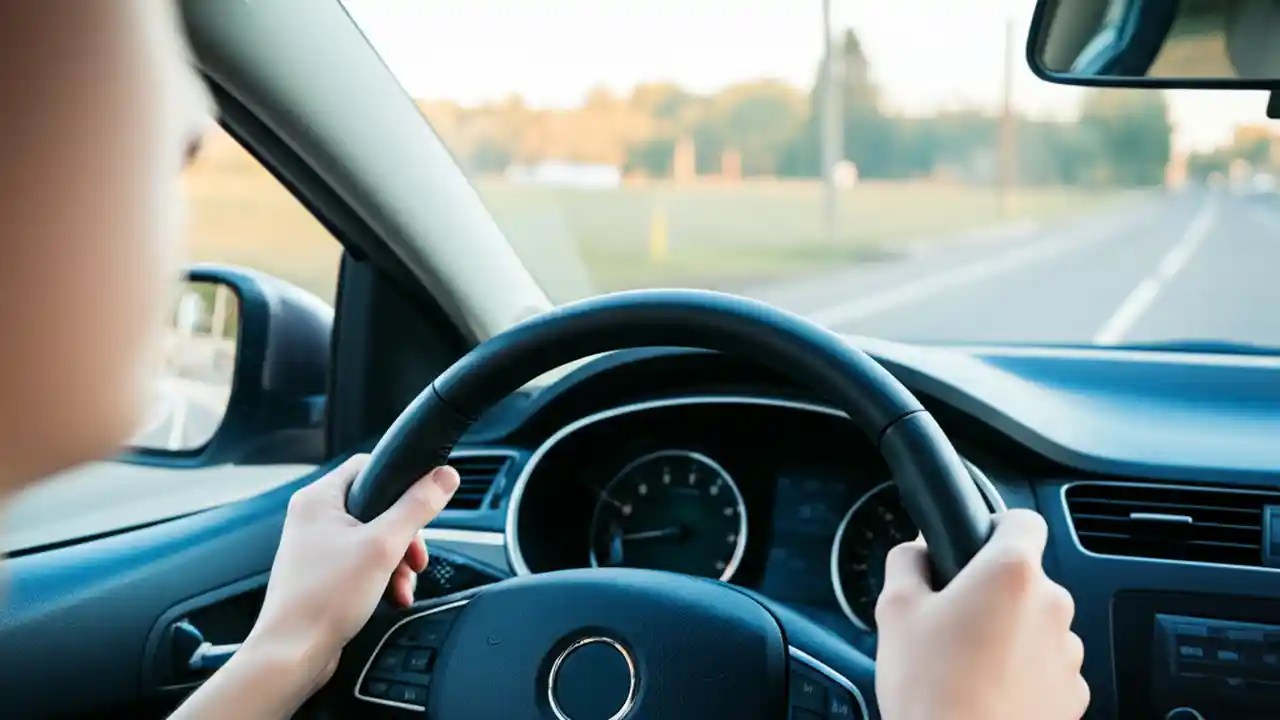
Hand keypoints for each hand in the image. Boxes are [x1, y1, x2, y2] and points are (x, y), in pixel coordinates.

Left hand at [246, 455, 458, 699]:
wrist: (293, 654)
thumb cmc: (322, 600)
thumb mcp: (383, 546)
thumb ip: (417, 507)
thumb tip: (444, 476)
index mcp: (318, 499)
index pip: (368, 466)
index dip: (400, 481)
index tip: (422, 500)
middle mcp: (313, 519)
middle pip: (377, 507)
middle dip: (405, 535)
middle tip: (414, 556)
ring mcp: (316, 548)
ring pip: (373, 538)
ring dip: (397, 560)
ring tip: (403, 583)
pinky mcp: (323, 574)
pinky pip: (362, 563)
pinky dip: (382, 576)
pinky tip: (392, 595)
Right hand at [874, 510, 1087, 719]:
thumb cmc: (930, 688)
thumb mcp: (895, 610)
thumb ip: (908, 561)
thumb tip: (916, 551)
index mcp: (1011, 573)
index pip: (1021, 520)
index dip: (994, 526)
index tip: (974, 544)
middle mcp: (1051, 605)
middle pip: (1025, 577)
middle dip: (992, 591)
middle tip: (951, 618)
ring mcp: (1067, 652)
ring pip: (1036, 623)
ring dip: (1010, 632)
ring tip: (966, 662)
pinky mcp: (1073, 693)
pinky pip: (1046, 666)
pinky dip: (1023, 671)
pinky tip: (987, 689)